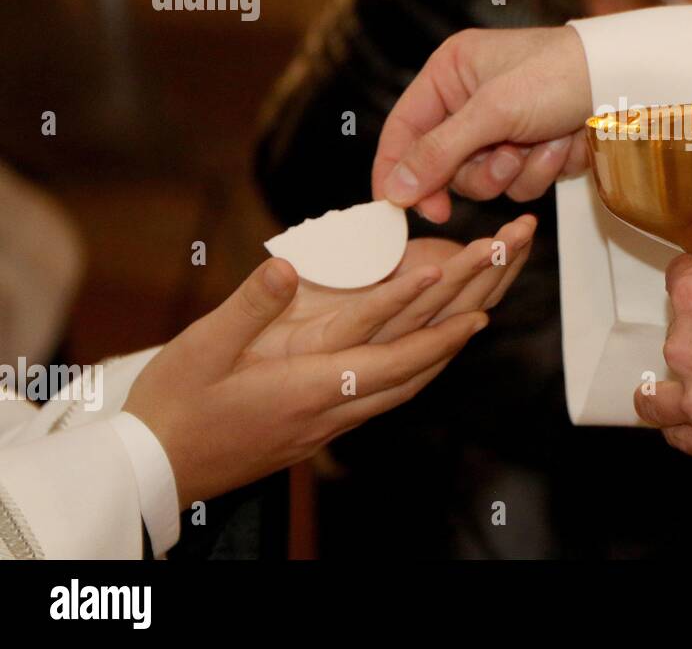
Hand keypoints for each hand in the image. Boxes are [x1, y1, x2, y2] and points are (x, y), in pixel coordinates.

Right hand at [122, 217, 533, 508]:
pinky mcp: (319, 429)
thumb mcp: (202, 348)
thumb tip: (288, 265)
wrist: (155, 469)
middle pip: (411, 373)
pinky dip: (413, 372)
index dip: (434, 334)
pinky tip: (420, 360)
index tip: (474, 306)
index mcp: (308, 388)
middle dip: (456, 333)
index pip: (390, 360)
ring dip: (441, 354)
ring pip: (403, 389)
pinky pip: (383, 398)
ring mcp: (328, 424)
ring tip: (475, 321)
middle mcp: (330, 410)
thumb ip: (250, 306)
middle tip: (493, 297)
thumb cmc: (175, 407)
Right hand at [372, 26, 590, 221]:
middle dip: (480, 169)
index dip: (398, 170)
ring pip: (485, 181)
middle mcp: (472, 100)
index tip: (400, 209)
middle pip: (445, 165)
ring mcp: (504, 127)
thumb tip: (395, 190)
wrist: (628, 84)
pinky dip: (543, 170)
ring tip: (543, 140)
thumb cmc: (560, 75)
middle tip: (506, 157)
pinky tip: (564, 143)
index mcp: (450, 73)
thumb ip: (439, 152)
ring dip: (516, 170)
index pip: (403, 129)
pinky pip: (520, 184)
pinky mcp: (533, 149)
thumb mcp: (492, 111)